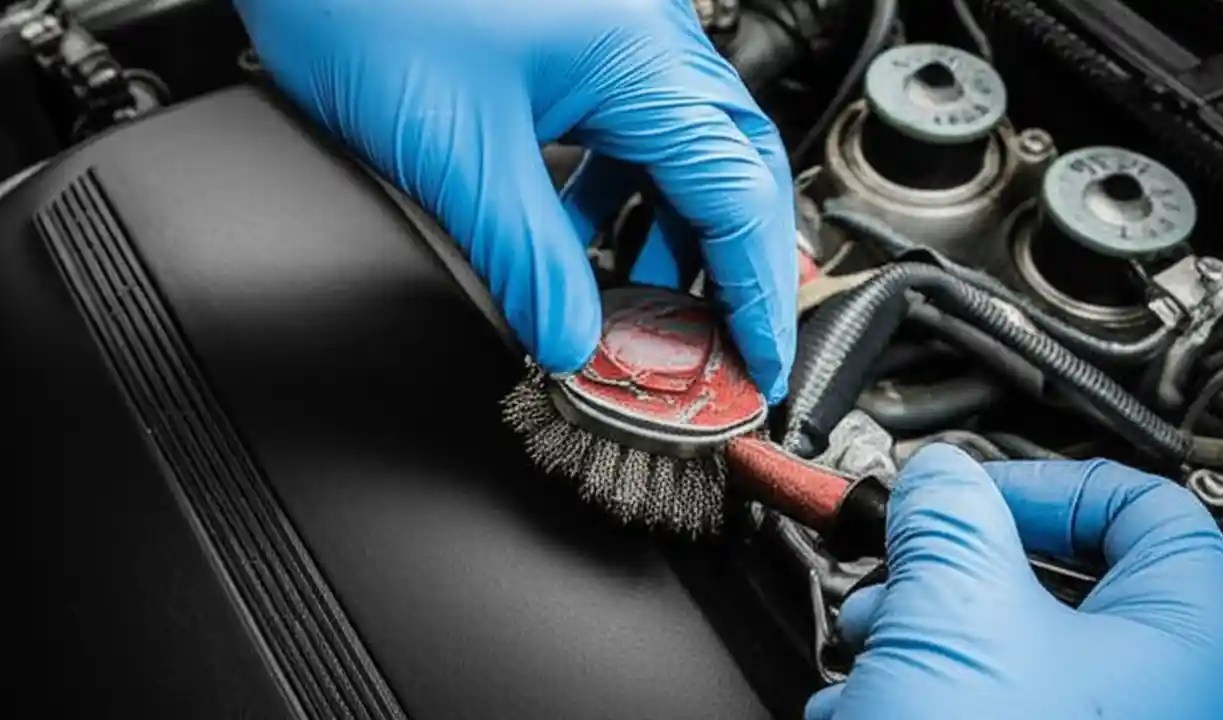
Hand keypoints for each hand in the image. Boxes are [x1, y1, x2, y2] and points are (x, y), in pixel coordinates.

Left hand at [232, 0, 797, 402]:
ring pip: (684, 158)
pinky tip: (582, 247)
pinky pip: (628, 138)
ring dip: (673, 243)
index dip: (756, 296)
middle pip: (733, 173)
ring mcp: (615, 40)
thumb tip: (572, 344)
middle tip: (725, 353)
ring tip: (650, 317)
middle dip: (732, 272)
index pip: (738, 195)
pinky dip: (618, 205)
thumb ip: (529, 264)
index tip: (758, 367)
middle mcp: (646, 41)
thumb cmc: (366, 3)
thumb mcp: (459, 156)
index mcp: (642, 58)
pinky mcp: (577, 48)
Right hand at [807, 445, 1222, 719]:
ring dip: (919, 647)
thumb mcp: (957, 619)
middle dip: (946, 580)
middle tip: (890, 583)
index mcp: (1195, 644)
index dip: (1035, 485)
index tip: (956, 497)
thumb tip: (938, 482)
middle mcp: (1172, 705)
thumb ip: (947, 521)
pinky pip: (995, 718)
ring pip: (1010, 662)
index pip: (1138, 510)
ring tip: (865, 664)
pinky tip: (869, 716)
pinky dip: (928, 706)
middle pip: (1055, 589)